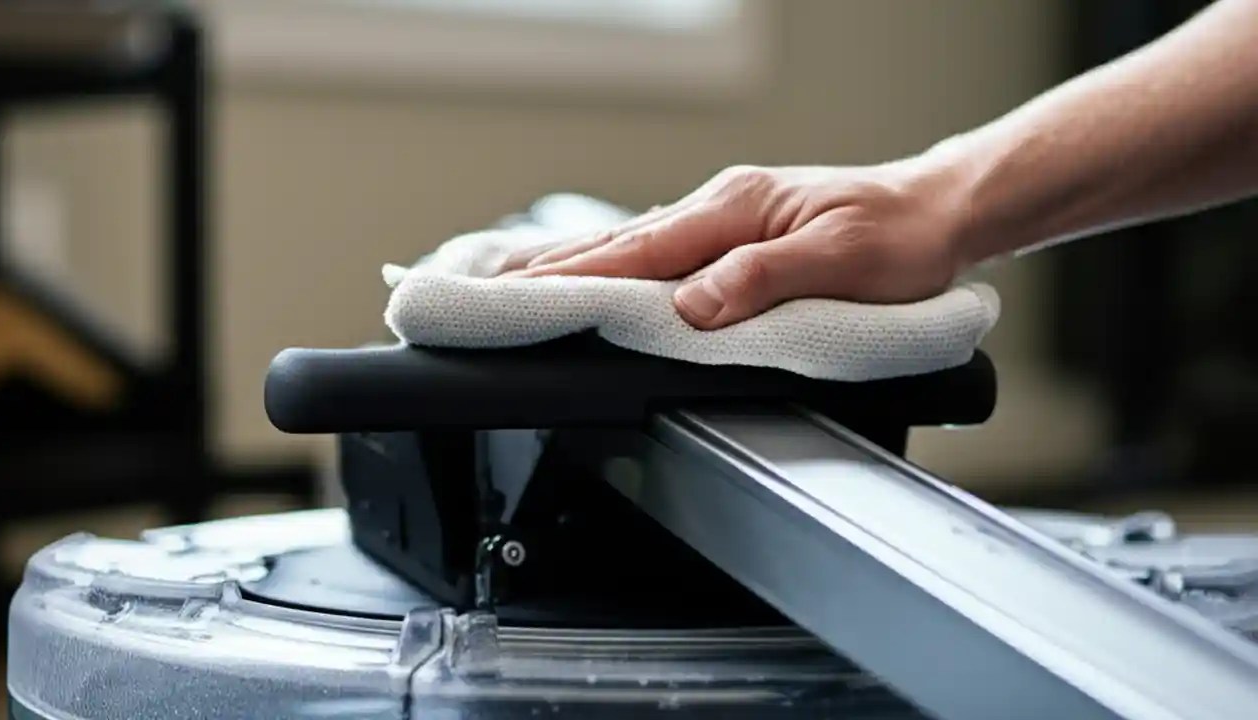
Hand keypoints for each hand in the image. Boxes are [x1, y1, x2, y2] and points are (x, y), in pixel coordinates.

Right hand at [499, 162, 972, 329]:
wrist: (938, 211)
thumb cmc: (900, 239)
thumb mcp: (841, 262)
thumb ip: (763, 281)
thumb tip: (693, 307)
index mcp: (737, 209)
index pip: (642, 250)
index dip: (579, 278)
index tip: (524, 296)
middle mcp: (722, 206)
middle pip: (621, 240)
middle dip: (553, 266)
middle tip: (494, 289)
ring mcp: (726, 216)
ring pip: (634, 240)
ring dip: (575, 260)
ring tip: (521, 278)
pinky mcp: (735, 232)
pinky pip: (660, 246)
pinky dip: (616, 259)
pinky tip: (599, 266)